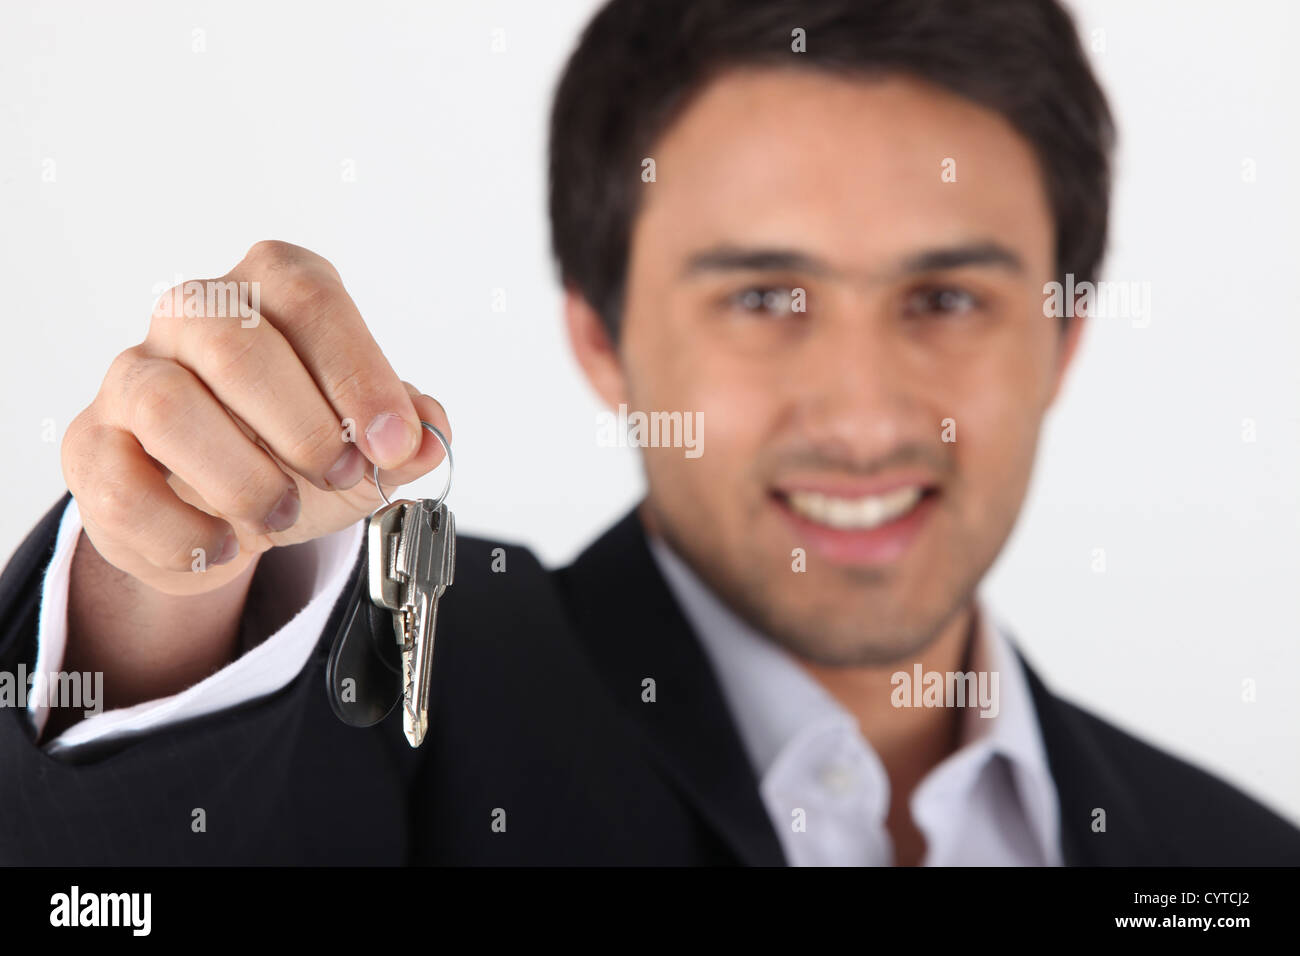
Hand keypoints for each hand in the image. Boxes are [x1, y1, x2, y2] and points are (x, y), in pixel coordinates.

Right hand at [62, 240, 449, 596]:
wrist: (219, 514)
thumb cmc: (293, 456)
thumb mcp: (366, 447)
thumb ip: (405, 438)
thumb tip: (430, 436)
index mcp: (268, 292)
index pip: (307, 295)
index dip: (357, 370)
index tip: (394, 439)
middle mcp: (193, 317)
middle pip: (235, 343)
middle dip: (303, 425)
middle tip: (341, 475)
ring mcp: (131, 377)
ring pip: (167, 405)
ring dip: (243, 477)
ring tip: (283, 512)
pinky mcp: (91, 445)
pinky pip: (120, 486)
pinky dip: (185, 531)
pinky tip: (224, 541)